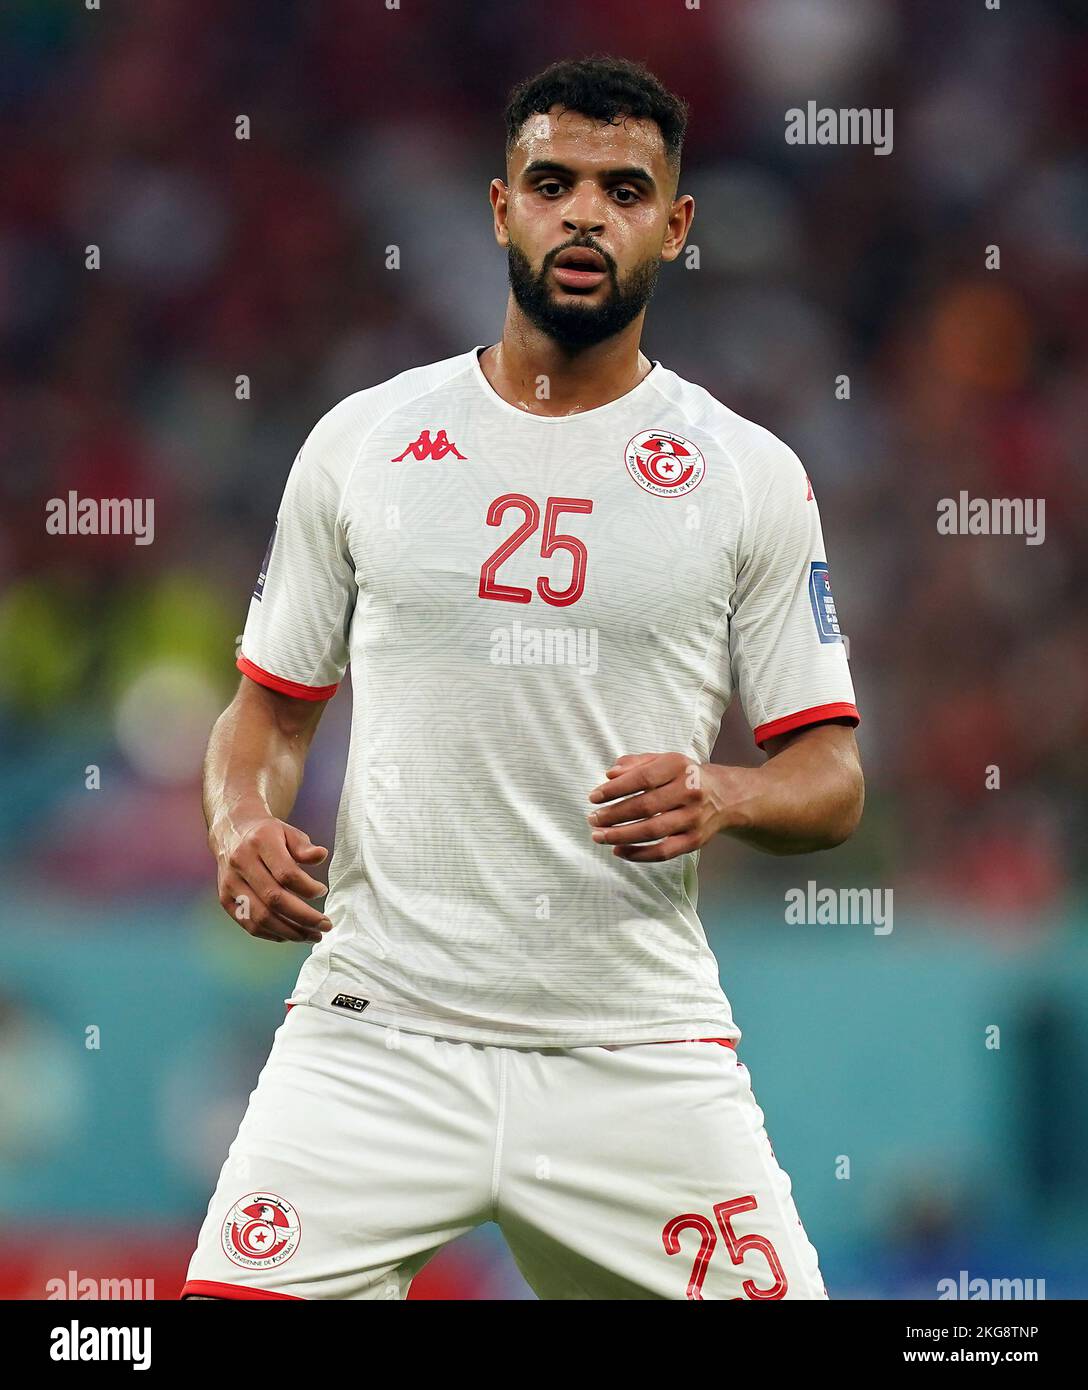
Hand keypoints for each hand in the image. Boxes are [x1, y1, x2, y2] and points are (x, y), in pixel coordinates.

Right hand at [212, 812, 332, 943]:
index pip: (285, 873)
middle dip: (303, 917)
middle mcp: (241, 863)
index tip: (323, 891)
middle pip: (274, 899)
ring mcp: (230, 883)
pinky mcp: (225, 899)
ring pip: (260, 917)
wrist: (232, 831)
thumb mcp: (288, 832)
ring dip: (290, 931)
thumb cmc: (267, 834)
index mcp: (259, 843)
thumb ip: (304, 847)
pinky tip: (291, 934)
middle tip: (325, 925)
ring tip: (312, 935)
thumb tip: (321, 856)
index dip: (307, 888)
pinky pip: (248, 923)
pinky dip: (272, 934)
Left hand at [587, 753, 755, 861]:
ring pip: (653, 831)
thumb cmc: (685, 776)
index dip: (615, 790)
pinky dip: (639, 854)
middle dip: (614, 815)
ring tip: (599, 836)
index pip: (642, 779)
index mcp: (679, 766)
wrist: (725, 796)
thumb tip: (610, 774)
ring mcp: (694, 818)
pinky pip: (664, 852)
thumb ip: (636, 764)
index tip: (594, 797)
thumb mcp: (664, 761)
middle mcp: (690, 791)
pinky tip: (619, 851)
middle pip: (646, 806)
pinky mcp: (695, 840)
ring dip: (621, 836)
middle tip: (592, 820)